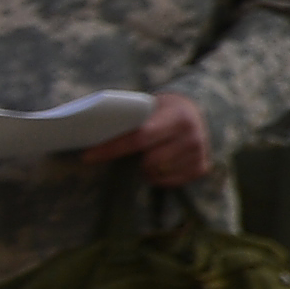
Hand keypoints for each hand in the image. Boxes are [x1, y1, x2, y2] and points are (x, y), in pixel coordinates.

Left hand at [84, 90, 210, 185]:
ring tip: (146, 159)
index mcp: (177, 116)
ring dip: (145, 170)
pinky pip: (170, 182)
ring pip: (158, 174)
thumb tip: (89, 134)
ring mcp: (199, 153)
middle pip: (149, 162)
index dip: (111, 149)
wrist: (200, 111)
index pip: (139, 137)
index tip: (87, 156)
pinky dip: (158, 178)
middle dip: (133, 162)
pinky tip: (160, 166)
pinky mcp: (202, 167)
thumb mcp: (150, 106)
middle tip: (129, 156)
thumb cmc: (163, 110)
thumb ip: (130, 120)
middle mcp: (192, 135)